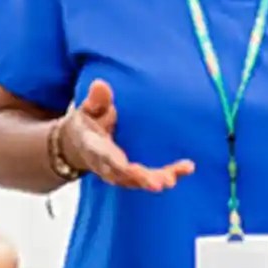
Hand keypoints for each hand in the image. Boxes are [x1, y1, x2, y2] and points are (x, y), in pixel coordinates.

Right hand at [59, 79, 194, 191]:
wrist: (79, 144)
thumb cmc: (89, 121)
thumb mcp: (88, 109)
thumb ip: (96, 100)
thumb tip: (100, 84)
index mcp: (94, 146)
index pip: (104, 155)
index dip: (114, 162)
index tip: (125, 166)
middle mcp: (106, 164)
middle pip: (123, 176)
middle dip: (140, 178)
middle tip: (160, 183)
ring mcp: (119, 173)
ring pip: (137, 181)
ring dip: (156, 180)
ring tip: (174, 179)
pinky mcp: (132, 175)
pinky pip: (150, 179)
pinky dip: (169, 175)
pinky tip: (188, 168)